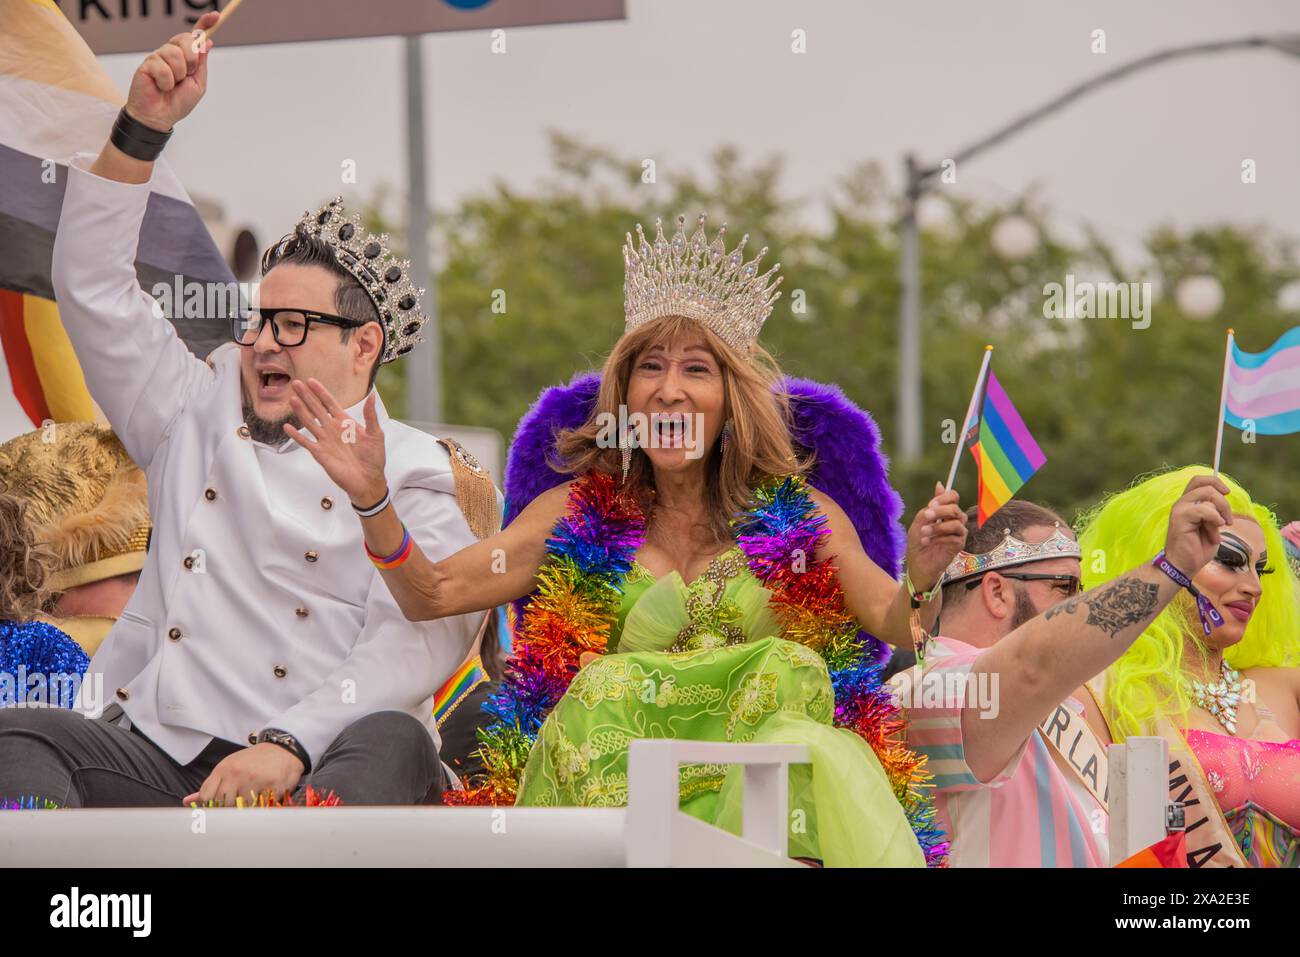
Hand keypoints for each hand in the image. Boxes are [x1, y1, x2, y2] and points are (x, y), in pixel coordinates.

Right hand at [125, 11, 217, 132]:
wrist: (159, 116)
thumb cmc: (177, 102)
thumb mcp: (197, 83)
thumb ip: (202, 63)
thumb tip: (207, 41)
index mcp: (185, 57)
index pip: (194, 36)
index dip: (204, 24)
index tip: (216, 16)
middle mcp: (171, 53)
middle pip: (186, 39)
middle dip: (191, 58)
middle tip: (186, 75)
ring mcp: (158, 56)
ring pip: (175, 53)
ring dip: (178, 74)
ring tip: (171, 85)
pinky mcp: (147, 63)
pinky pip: (163, 67)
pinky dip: (166, 82)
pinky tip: (161, 87)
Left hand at [182, 743, 303, 806]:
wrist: (283, 749)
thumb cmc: (253, 760)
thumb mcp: (229, 767)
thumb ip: (210, 786)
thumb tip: (187, 802)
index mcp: (224, 769)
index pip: (206, 797)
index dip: (211, 805)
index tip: (220, 804)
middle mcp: (237, 774)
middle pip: (224, 805)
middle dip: (232, 806)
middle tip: (242, 798)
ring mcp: (255, 780)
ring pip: (243, 807)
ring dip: (249, 806)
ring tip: (256, 794)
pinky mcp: (272, 786)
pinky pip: (263, 806)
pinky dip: (264, 804)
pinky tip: (267, 793)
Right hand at [284, 378, 388, 504]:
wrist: (368, 480)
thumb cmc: (374, 458)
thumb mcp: (376, 434)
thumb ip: (371, 416)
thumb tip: (372, 397)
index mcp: (345, 423)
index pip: (330, 403)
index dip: (320, 392)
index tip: (311, 381)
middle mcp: (332, 429)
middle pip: (316, 409)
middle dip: (307, 396)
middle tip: (296, 384)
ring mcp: (325, 441)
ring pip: (309, 422)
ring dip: (300, 411)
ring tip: (292, 399)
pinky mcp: (320, 453)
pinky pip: (306, 442)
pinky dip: (296, 435)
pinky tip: (287, 427)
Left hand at [904, 482, 966, 592]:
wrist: (918, 564)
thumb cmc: (918, 542)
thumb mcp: (920, 522)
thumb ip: (931, 506)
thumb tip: (940, 484)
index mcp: (944, 512)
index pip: (953, 497)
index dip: (944, 498)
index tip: (930, 504)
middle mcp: (954, 520)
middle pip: (955, 508)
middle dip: (940, 511)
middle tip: (926, 516)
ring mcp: (958, 532)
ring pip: (957, 522)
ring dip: (938, 526)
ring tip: (924, 533)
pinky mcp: (959, 545)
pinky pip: (955, 536)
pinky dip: (940, 538)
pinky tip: (928, 542)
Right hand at [1163, 474, 1231, 577]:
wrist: (1183, 566)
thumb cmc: (1197, 548)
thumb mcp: (1211, 525)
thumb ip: (1214, 510)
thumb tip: (1223, 498)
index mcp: (1188, 503)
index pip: (1199, 480)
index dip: (1215, 481)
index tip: (1227, 493)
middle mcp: (1182, 503)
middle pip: (1207, 486)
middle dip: (1224, 502)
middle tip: (1228, 521)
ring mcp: (1180, 509)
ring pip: (1209, 496)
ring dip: (1220, 514)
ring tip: (1217, 531)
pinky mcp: (1180, 518)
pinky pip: (1205, 510)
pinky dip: (1215, 520)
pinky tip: (1214, 534)